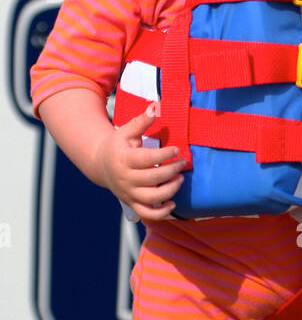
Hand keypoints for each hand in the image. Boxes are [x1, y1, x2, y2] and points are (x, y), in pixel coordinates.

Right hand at [97, 105, 186, 220]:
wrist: (100, 165)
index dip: (164, 155)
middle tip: (183, 163)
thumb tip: (155, 106)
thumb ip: (141, 121)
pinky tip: (173, 203)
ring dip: (170, 190)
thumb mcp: (126, 131)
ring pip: (152, 198)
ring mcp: (129, 193)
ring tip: (180, 179)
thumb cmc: (118, 145)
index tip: (177, 149)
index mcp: (124, 159)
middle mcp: (125, 178)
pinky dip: (161, 212)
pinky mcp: (132, 203)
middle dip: (172, 171)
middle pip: (152, 179)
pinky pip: (147, 213)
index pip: (147, 159)